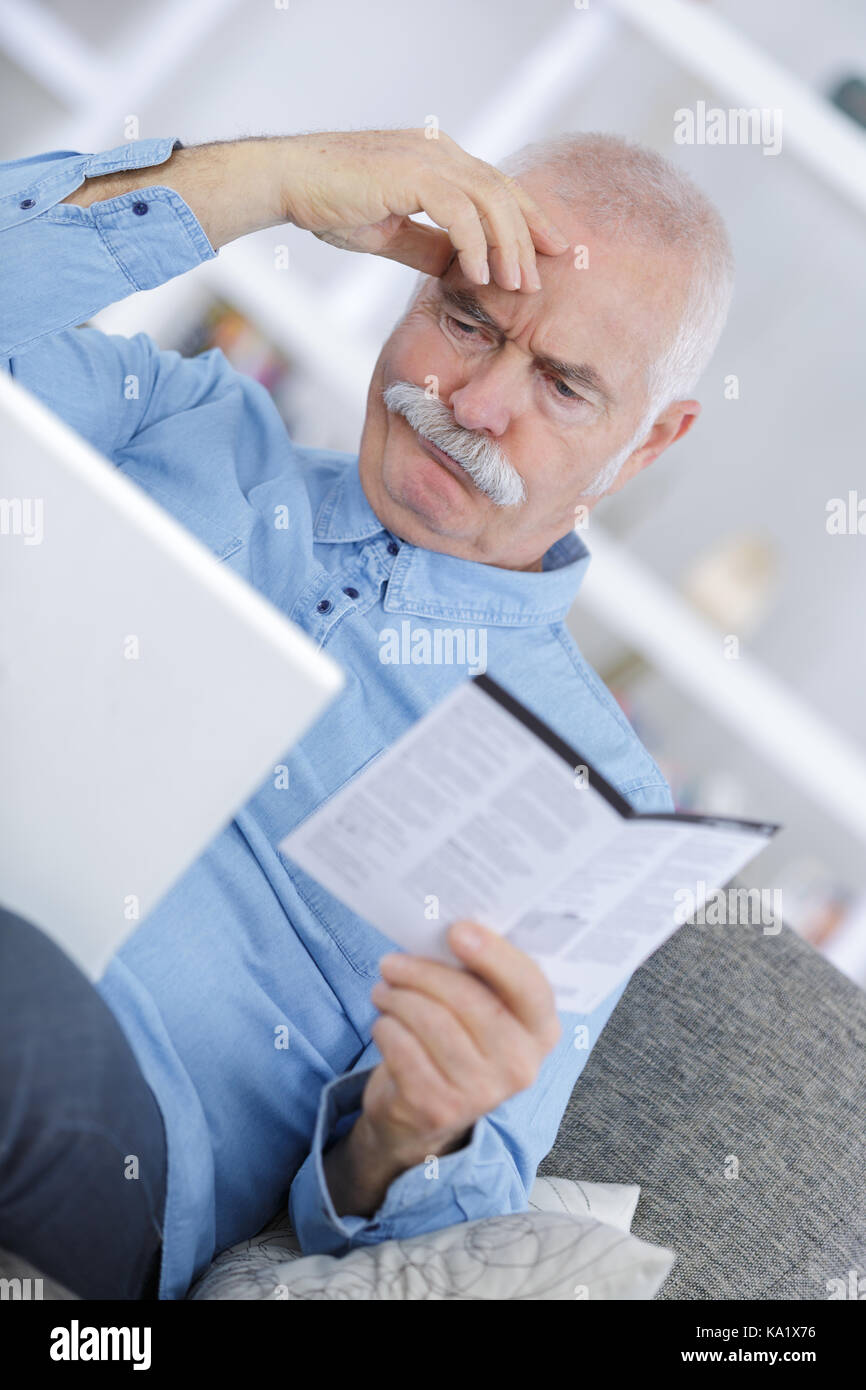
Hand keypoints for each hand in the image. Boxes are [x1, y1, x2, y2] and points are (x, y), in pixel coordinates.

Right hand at [282, 128, 569, 290]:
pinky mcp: (411, 173)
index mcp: (438, 159)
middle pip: (503, 193)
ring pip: (489, 200)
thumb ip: (427, 246)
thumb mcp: (390, 231)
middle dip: (527, 239)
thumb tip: (458, 269)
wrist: (287, 181)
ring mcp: (427, 158)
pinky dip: (474, 244)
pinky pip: (459, 210)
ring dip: (506, 246)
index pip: (497, 187)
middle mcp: (439, 151)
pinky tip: (478, 274)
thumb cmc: (330, 202)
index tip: (548, 253)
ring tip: (513, 285)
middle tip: (537, 281)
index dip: (528, 220)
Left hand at [362, 919, 561, 1168]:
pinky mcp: (437, 1108)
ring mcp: (480, 1093)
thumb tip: (451, 927)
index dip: (494, 955)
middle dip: (423, 972)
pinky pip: (403, 1049)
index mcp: (541, 1030)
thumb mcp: (484, 1009)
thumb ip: (482, 974)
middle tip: (392, 962)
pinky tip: (384, 1024)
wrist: (427, 1113)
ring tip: (384, 990)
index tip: (457, 930)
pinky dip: (385, 1028)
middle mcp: (520, 1066)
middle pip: (468, 1000)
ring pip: (430, 1021)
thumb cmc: (459, 1039)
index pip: (529, 987)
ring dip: (397, 997)